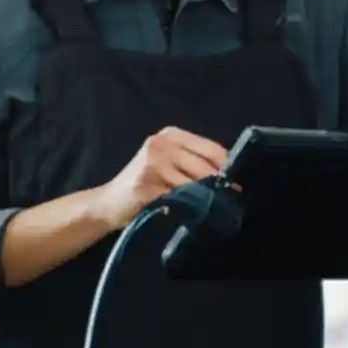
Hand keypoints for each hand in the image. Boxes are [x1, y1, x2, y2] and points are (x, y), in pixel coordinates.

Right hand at [91, 126, 227, 230]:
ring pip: (195, 183)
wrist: (108, 203)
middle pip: (206, 166)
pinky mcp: (146, 184)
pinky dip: (189, 207)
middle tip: (230, 201)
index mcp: (171, 135)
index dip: (229, 168)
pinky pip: (178, 197)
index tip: (239, 184)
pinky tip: (190, 213)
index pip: (212, 148)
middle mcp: (161, 143)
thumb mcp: (168, 164)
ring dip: (207, 199)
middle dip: (220, 186)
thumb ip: (194, 163)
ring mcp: (152, 163)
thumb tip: (231, 177)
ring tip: (212, 209)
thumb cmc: (145, 184)